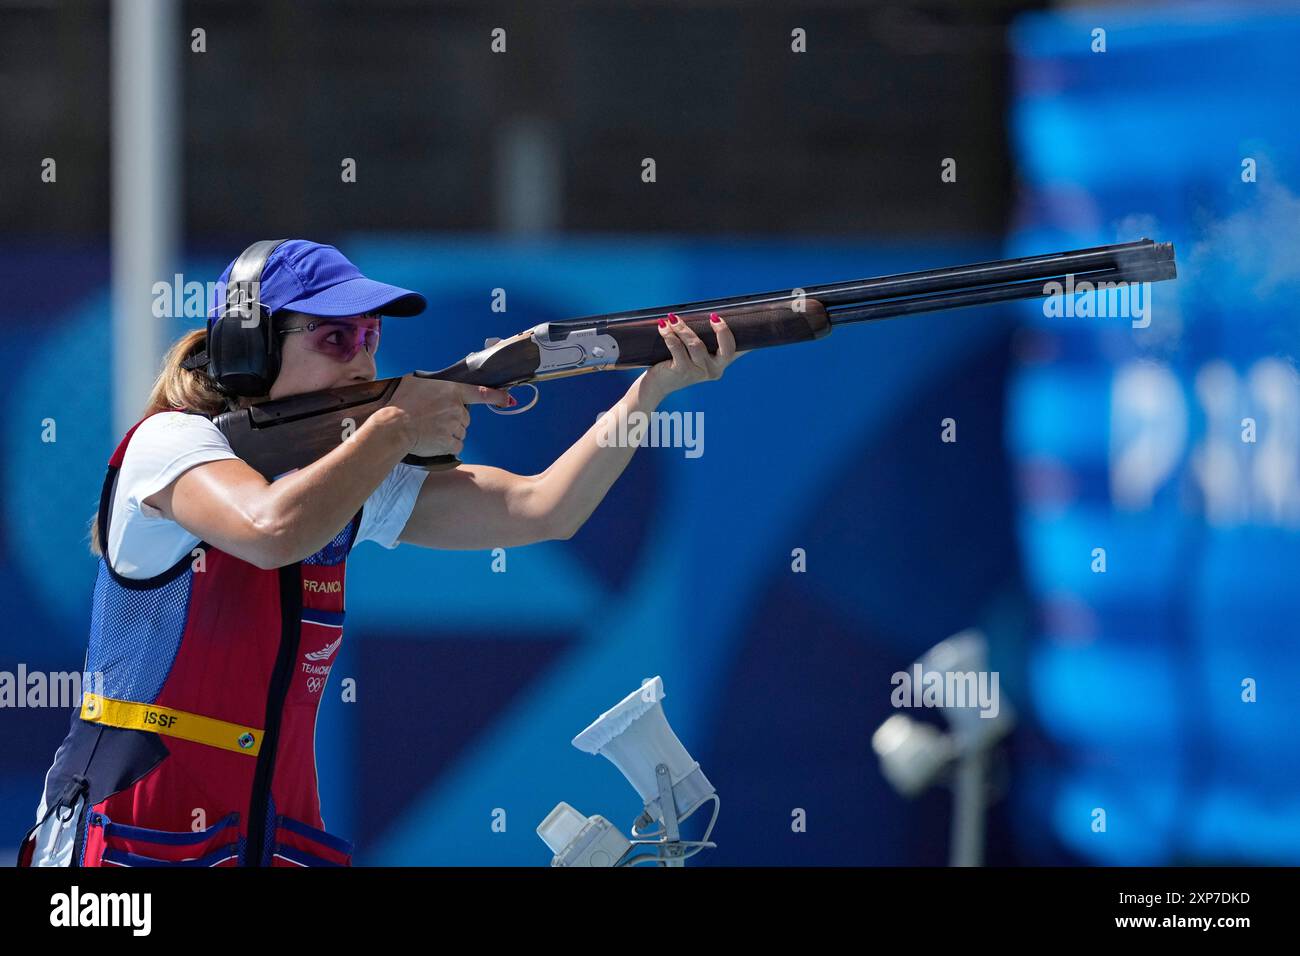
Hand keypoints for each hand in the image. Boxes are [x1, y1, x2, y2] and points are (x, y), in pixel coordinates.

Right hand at [386, 374, 512, 457]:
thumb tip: (431, 385)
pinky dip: (447, 446)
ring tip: (429, 430)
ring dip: (449, 433)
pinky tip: (433, 441)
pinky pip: (456, 446)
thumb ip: (431, 384)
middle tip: (434, 419)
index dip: (497, 396)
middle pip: (465, 417)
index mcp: (452, 391)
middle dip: (453, 419)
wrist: (394, 425)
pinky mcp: (450, 443)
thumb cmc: (400, 402)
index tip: (507, 398)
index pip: (481, 392)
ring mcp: (455, 426)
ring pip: (460, 432)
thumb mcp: (415, 382)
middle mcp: (457, 408)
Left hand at [643, 312, 744, 397]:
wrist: (659, 383)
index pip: (739, 349)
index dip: (750, 340)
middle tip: (714, 316)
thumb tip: (709, 312)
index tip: (754, 324)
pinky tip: (663, 326)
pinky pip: (677, 348)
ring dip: (684, 328)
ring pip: (696, 345)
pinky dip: (669, 335)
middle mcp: (714, 369)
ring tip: (672, 318)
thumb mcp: (696, 350)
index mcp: (721, 362)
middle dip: (722, 331)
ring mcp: (698, 372)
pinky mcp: (681, 372)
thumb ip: (705, 336)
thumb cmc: (679, 360)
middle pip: (727, 350)